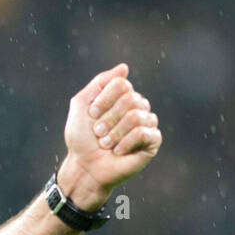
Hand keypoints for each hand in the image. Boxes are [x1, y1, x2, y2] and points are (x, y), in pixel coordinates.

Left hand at [58, 62, 161, 211]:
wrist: (85, 167)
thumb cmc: (82, 139)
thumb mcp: (81, 105)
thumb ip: (99, 83)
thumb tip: (124, 67)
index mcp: (122, 97)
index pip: (121, 84)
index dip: (103, 100)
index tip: (92, 115)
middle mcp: (137, 106)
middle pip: (130, 99)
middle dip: (108, 119)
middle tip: (99, 134)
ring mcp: (147, 123)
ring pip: (136, 115)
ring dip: (114, 133)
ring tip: (107, 145)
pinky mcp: (153, 141)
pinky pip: (143, 132)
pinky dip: (126, 143)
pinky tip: (119, 152)